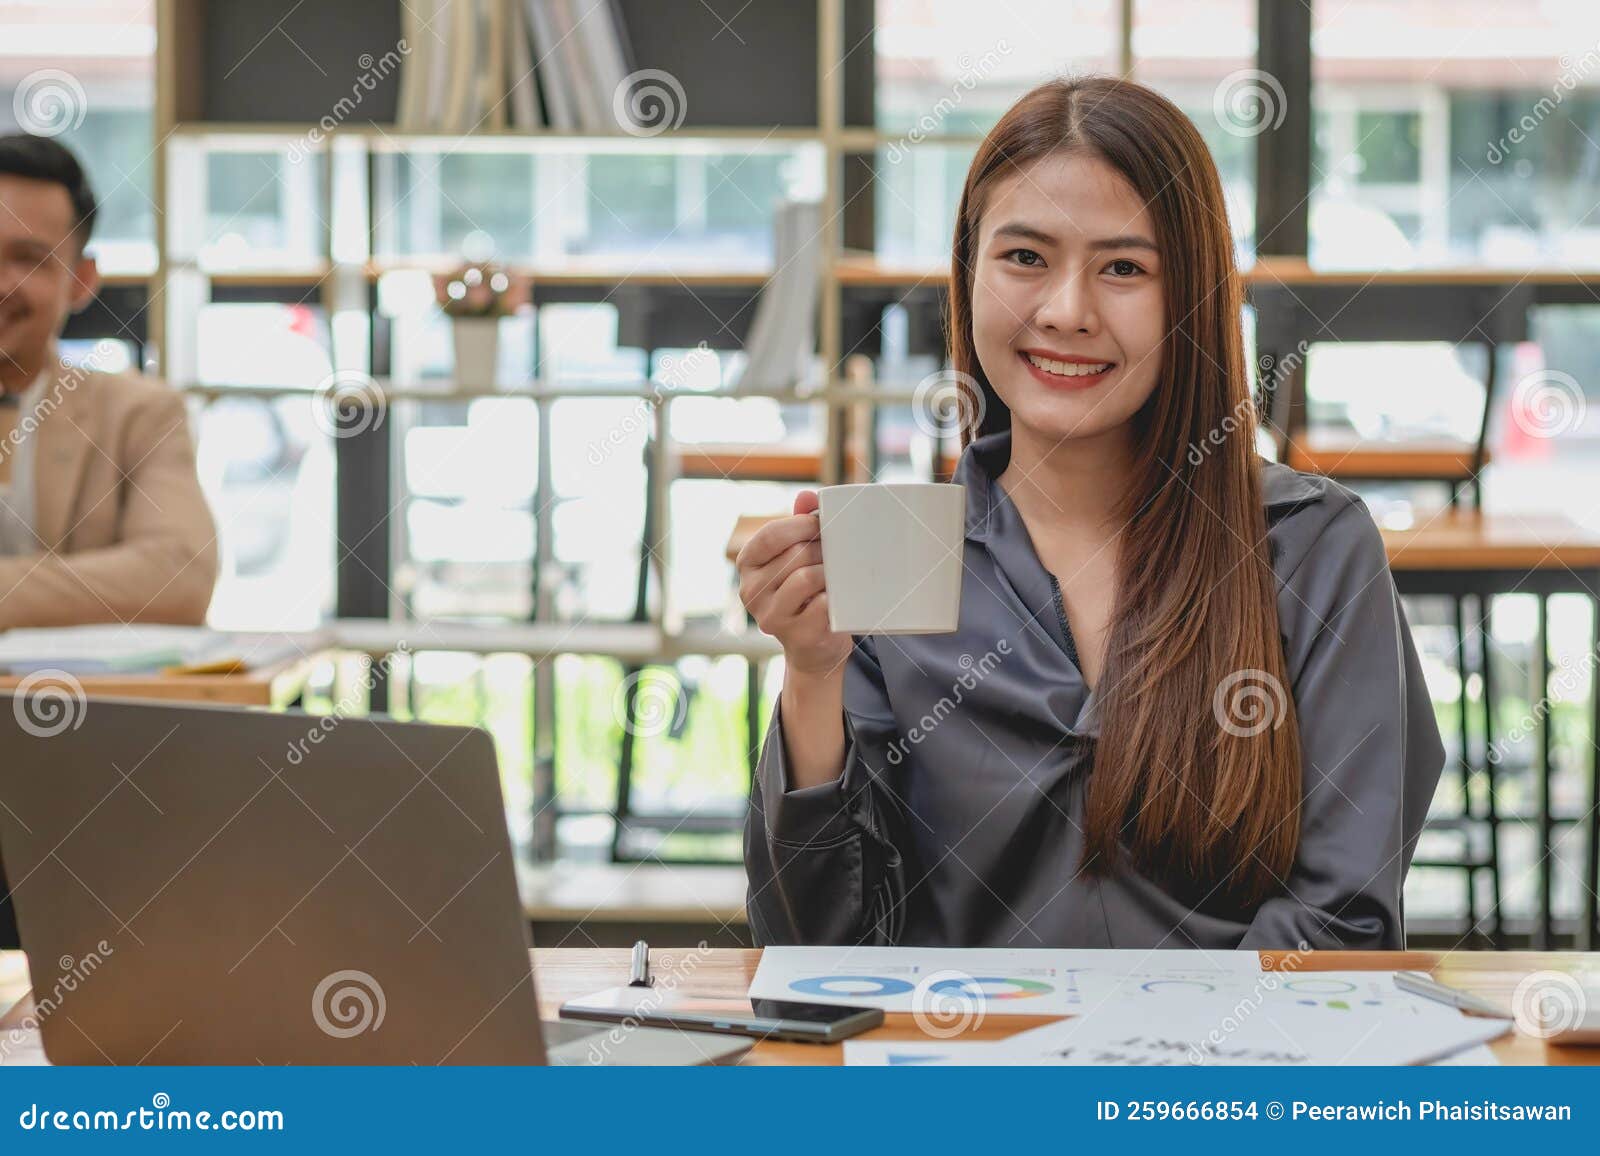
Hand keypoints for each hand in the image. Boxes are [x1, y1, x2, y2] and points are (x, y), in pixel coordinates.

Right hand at [735, 491, 852, 679]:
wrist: (814, 646)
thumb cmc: (806, 592)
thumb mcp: (798, 556)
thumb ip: (800, 525)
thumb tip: (806, 495)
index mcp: (747, 564)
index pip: (771, 535)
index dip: (802, 525)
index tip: (823, 524)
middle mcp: (751, 591)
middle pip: (794, 554)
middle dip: (822, 548)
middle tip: (838, 552)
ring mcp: (770, 616)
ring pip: (806, 577)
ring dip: (830, 571)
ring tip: (837, 574)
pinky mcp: (794, 635)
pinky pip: (822, 605)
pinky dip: (835, 597)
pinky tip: (839, 597)